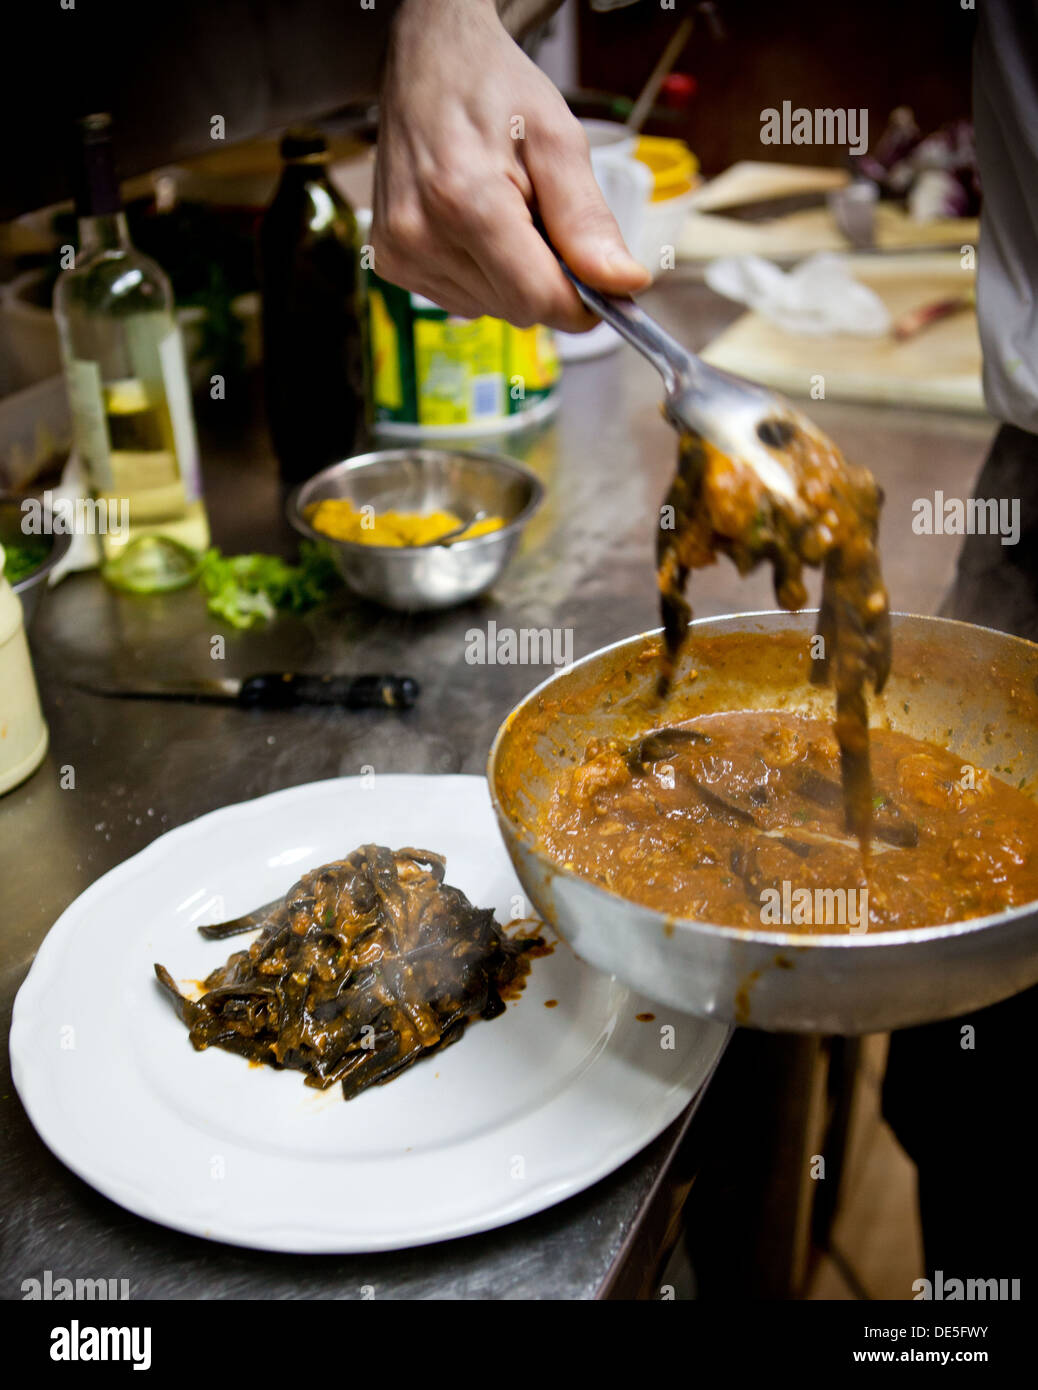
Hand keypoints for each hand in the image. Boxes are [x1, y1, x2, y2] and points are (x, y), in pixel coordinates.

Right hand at [372, 0, 649, 330]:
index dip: (583, 302)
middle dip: (549, 280)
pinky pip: (463, 300)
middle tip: (548, 219)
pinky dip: (486, 275)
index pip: (537, 299)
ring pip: (491, 308)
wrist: (429, 62)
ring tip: (509, 214)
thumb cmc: (495, 88)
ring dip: (516, 277)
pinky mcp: (390, 261)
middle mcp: (420, 235)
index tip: (607, 286)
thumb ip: (587, 220)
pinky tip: (480, 228)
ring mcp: (399, 252)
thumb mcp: (558, 140)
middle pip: (517, 308)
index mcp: (463, 199)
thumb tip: (624, 284)